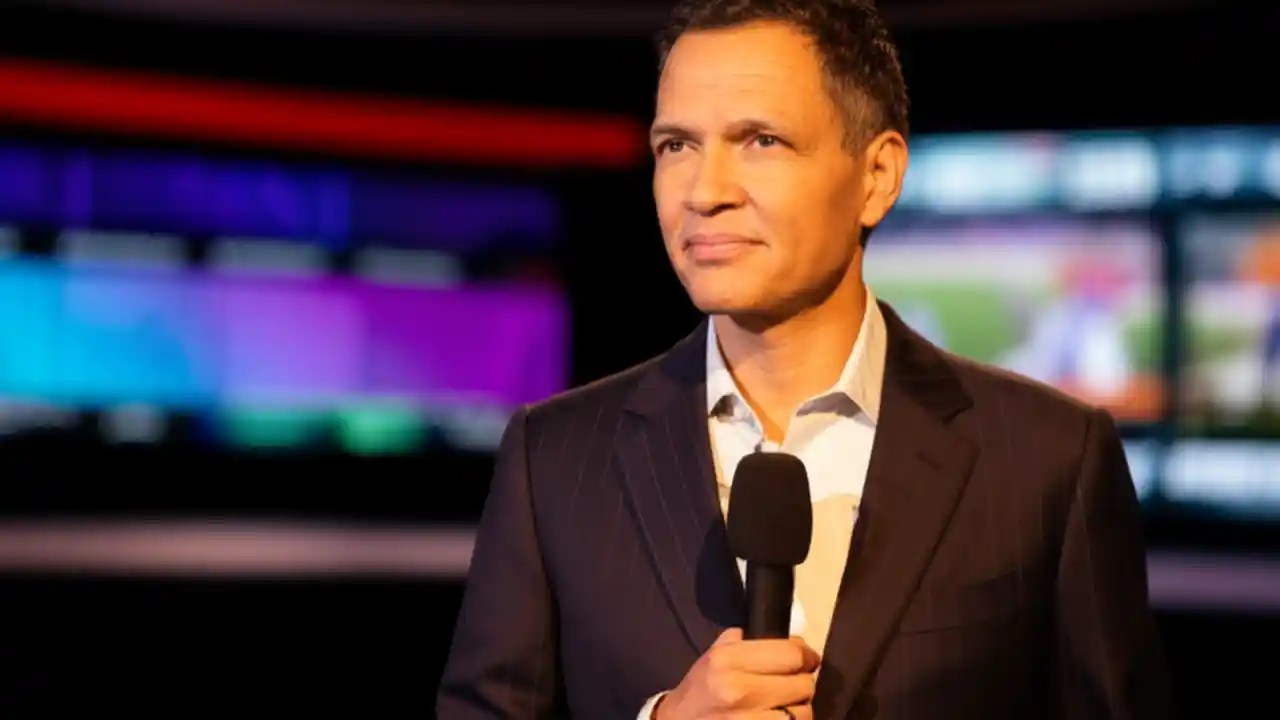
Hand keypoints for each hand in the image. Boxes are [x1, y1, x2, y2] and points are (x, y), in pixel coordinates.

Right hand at [654, 627, 818, 719]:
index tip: (807, 660)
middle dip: (802, 683)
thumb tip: (790, 640)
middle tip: (792, 684)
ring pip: (802, 713)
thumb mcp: (715, 655)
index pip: (792, 654)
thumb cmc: (700, 688)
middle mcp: (739, 691)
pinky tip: (777, 717)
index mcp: (728, 661)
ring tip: (784, 705)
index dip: (806, 656)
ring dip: (798, 709)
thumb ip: (747, 641)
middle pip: (803, 684)